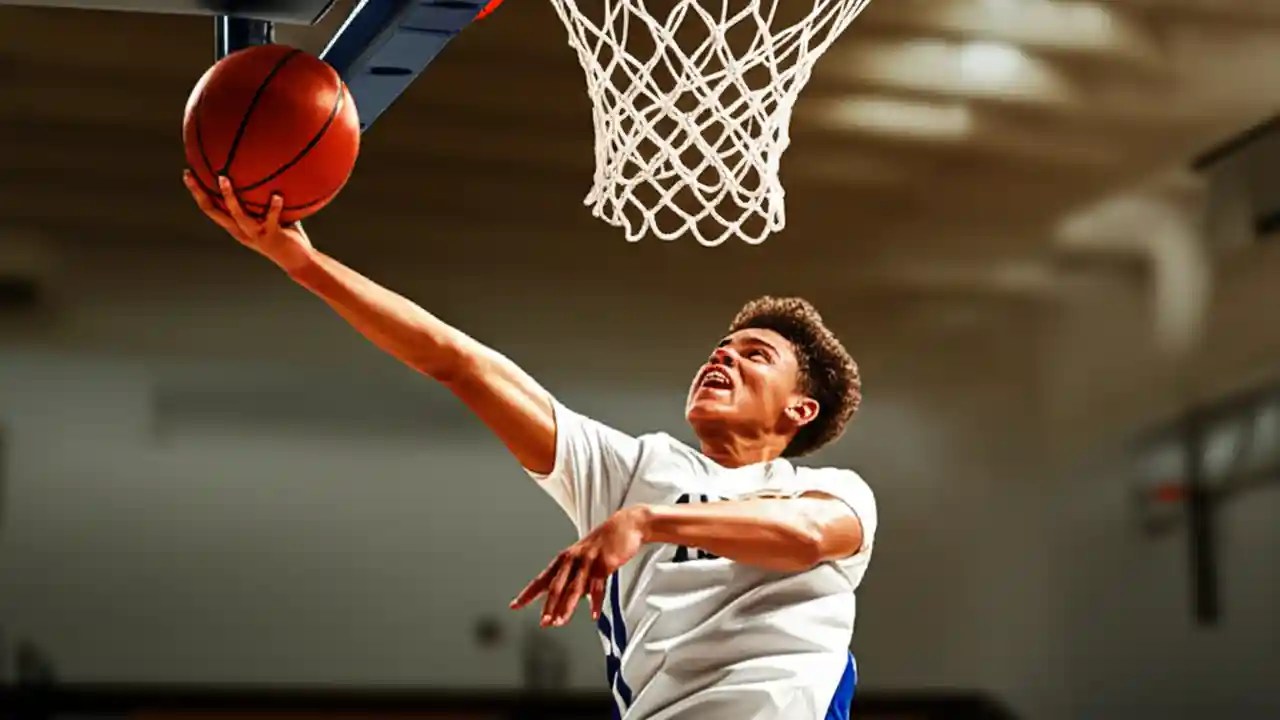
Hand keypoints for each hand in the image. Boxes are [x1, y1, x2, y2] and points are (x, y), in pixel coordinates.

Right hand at [182, 170, 313, 272]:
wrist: (297, 262)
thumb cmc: (286, 235)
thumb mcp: (269, 216)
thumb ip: (264, 200)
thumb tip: (266, 172)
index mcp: (236, 227)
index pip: (211, 208)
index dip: (198, 193)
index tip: (189, 174)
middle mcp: (240, 231)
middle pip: (213, 211)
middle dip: (199, 193)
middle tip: (190, 175)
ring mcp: (255, 234)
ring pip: (237, 214)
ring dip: (229, 196)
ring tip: (224, 179)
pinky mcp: (271, 235)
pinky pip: (271, 218)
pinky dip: (274, 207)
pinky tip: (277, 196)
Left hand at [510, 506, 649, 627]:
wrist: (627, 525)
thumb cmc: (605, 543)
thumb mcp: (585, 560)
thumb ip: (577, 579)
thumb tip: (572, 600)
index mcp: (565, 559)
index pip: (542, 579)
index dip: (528, 594)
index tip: (515, 605)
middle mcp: (573, 559)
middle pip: (556, 586)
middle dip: (548, 606)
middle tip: (543, 623)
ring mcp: (588, 561)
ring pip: (574, 588)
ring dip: (567, 607)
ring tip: (560, 622)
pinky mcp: (604, 563)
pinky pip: (598, 586)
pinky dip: (595, 602)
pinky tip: (594, 614)